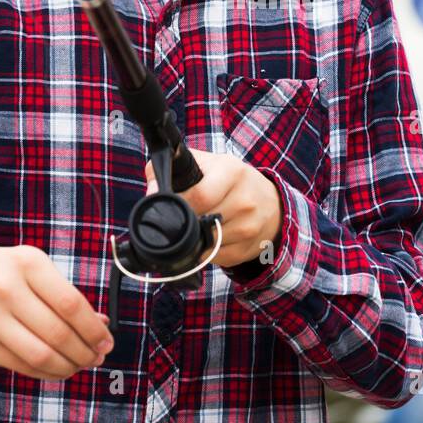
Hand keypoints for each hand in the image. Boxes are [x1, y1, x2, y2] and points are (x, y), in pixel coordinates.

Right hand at [0, 242, 113, 380]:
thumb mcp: (29, 265)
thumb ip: (62, 293)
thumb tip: (99, 324)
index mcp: (27, 264)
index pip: (71, 304)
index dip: (94, 329)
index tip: (106, 340)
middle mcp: (7, 290)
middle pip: (59, 333)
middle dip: (86, 352)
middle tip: (98, 356)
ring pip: (41, 355)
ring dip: (69, 367)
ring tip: (81, 365)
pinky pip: (21, 366)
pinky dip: (46, 372)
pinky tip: (58, 368)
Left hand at [144, 147, 281, 269]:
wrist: (270, 201)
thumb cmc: (229, 179)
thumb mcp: (206, 164)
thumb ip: (172, 171)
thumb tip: (152, 195)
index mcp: (232, 172)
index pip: (199, 196)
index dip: (178, 205)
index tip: (168, 207)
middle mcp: (245, 200)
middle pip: (201, 222)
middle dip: (185, 223)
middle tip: (180, 219)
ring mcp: (249, 226)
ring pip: (207, 243)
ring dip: (195, 240)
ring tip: (196, 227)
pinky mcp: (249, 248)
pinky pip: (216, 258)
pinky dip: (206, 252)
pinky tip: (209, 239)